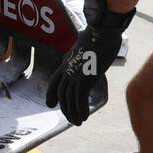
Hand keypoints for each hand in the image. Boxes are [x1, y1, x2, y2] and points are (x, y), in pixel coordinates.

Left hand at [46, 0, 132, 125]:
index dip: (51, 93)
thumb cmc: (100, 34)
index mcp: (67, 61)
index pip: (55, 80)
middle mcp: (67, 69)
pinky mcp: (84, 78)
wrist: (102, 30)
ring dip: (73, 112)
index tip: (50, 104)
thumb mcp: (89, 45)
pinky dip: (80, 109)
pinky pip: (79, 98)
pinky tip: (84, 118)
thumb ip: (87, 53)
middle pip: (61, 92)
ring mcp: (75, 74)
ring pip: (69, 98)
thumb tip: (94, 52)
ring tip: (78, 122)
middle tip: (70, 119)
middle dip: (65, 107)